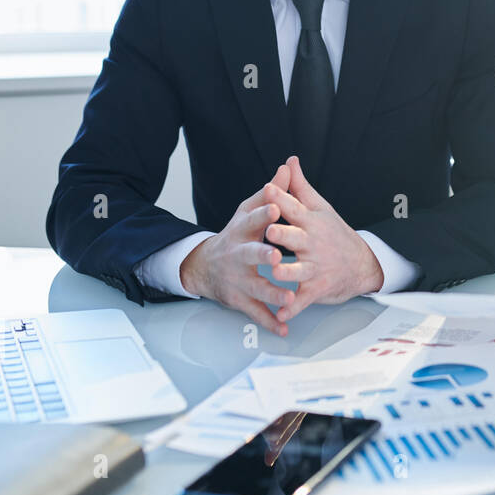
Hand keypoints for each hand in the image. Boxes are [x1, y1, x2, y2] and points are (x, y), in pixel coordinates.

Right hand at [180, 164, 296, 336]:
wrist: (205, 265)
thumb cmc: (236, 235)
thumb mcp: (249, 211)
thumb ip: (271, 193)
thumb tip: (287, 167)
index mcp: (242, 231)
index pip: (253, 219)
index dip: (264, 214)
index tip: (277, 208)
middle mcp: (238, 254)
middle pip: (249, 254)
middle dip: (262, 255)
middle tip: (276, 256)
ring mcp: (237, 279)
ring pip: (256, 287)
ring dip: (272, 292)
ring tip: (289, 297)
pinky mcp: (239, 299)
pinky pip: (256, 312)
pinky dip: (270, 321)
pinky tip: (284, 327)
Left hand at [263, 155, 384, 323]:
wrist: (362, 265)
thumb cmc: (335, 234)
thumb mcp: (320, 208)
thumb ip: (300, 186)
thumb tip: (290, 161)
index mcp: (311, 222)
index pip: (294, 207)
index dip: (281, 198)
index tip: (268, 189)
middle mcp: (313, 244)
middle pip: (295, 237)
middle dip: (283, 234)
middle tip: (271, 229)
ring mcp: (315, 267)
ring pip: (298, 270)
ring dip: (287, 271)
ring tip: (276, 271)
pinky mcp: (316, 288)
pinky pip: (302, 299)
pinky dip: (292, 307)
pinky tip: (281, 313)